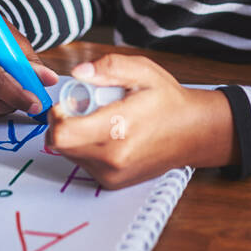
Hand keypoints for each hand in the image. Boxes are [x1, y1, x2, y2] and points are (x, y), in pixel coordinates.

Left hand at [47, 54, 232, 189]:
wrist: (193, 133)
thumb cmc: (168, 101)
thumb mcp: (142, 71)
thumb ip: (109, 67)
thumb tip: (79, 72)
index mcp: (118, 128)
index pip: (62, 133)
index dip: (58, 115)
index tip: (70, 102)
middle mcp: (112, 158)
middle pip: (60, 144)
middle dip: (64, 123)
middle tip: (85, 108)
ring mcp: (111, 174)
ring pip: (69, 154)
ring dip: (74, 135)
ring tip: (101, 120)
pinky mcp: (111, 182)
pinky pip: (83, 163)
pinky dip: (86, 148)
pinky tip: (108, 135)